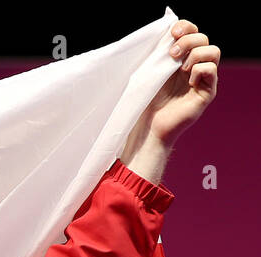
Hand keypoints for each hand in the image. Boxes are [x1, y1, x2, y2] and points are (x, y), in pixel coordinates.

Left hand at [121, 21, 219, 182]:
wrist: (146, 130)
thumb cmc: (143, 104)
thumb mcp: (148, 74)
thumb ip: (157, 54)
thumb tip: (163, 31)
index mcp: (179, 60)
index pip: (191, 33)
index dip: (185, 27)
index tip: (172, 32)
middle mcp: (193, 67)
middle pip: (203, 39)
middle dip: (189, 40)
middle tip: (172, 53)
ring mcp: (202, 79)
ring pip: (213, 51)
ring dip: (196, 54)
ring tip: (181, 68)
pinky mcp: (207, 92)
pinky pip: (212, 69)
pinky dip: (201, 69)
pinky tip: (189, 79)